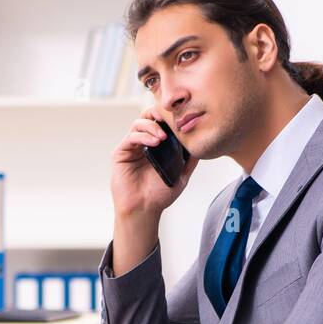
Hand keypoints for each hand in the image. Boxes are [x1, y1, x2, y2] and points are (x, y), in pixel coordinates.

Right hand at [110, 105, 199, 220]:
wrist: (144, 209)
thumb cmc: (160, 195)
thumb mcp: (181, 175)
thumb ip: (190, 160)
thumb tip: (201, 145)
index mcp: (155, 146)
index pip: (160, 123)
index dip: (168, 117)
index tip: (180, 118)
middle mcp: (142, 144)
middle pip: (147, 118)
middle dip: (157, 114)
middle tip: (169, 118)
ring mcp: (131, 148)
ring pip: (138, 124)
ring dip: (151, 126)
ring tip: (163, 136)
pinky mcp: (121, 153)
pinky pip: (131, 137)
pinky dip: (143, 136)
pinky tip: (154, 142)